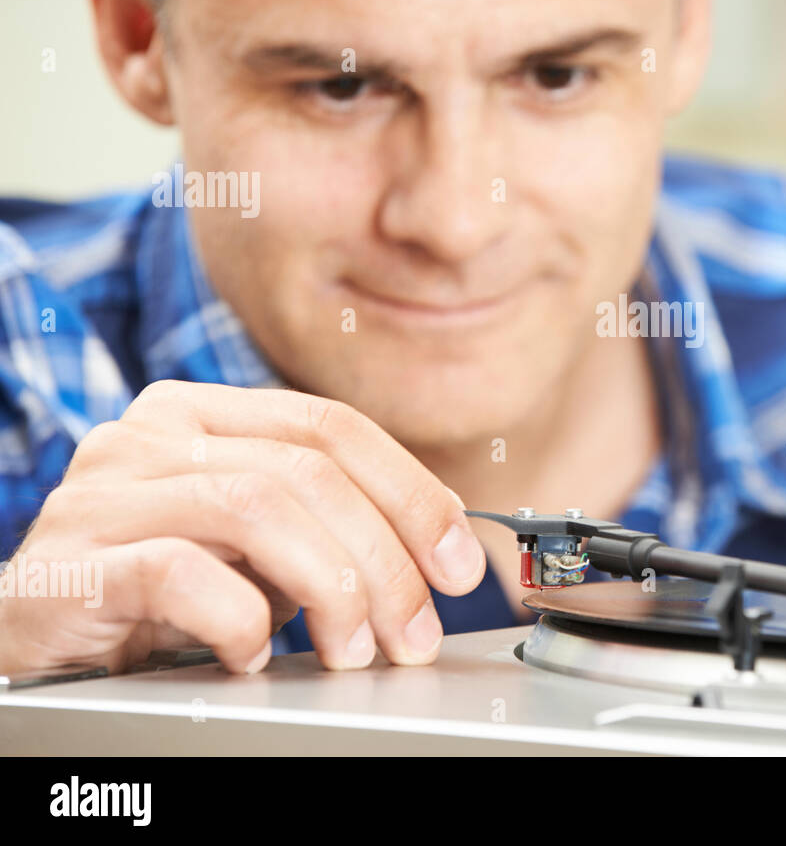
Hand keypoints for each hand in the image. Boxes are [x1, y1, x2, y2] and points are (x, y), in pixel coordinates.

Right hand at [0, 380, 483, 675]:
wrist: (33, 638)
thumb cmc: (154, 591)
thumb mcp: (255, 546)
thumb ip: (327, 528)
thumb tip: (439, 552)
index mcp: (202, 412)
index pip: (332, 426)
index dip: (412, 491)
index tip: (460, 561)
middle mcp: (149, 435)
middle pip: (307, 469)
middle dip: (384, 557)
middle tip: (414, 631)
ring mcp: (104, 493)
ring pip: (256, 506)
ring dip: (330, 587)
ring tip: (351, 649)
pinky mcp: (70, 564)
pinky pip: (181, 573)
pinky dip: (239, 620)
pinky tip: (252, 655)